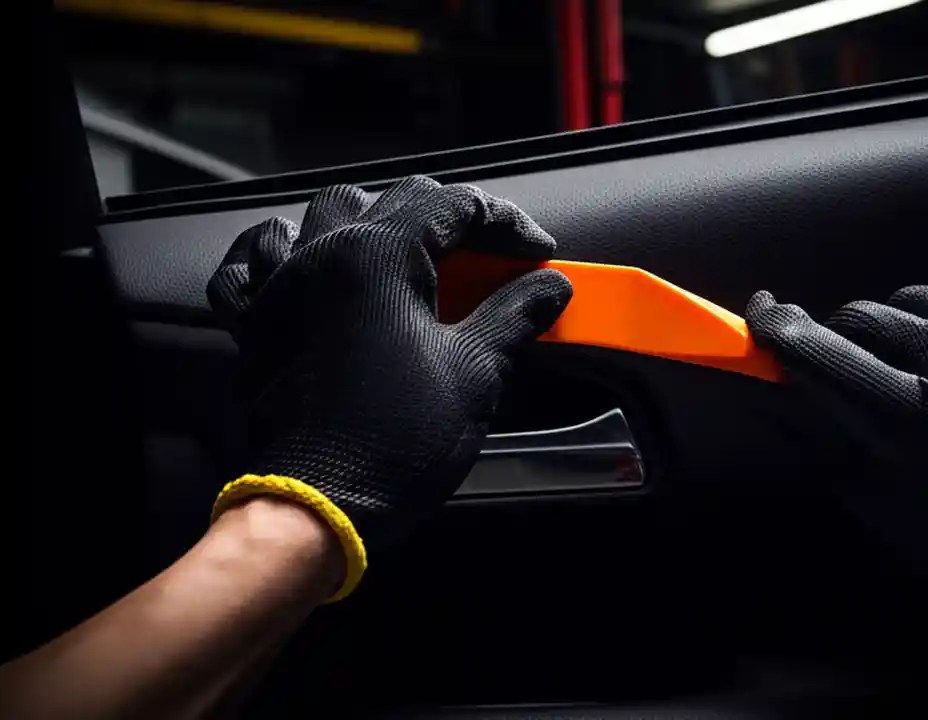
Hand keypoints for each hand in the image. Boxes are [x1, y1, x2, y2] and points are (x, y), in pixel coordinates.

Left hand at [206, 176, 571, 599]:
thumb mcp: (475, 371)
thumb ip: (515, 314)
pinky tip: (305, 261)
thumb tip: (552, 285)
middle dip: (453, 219)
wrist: (316, 506)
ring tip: (409, 250)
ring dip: (375, 219)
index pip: (455, 206)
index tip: (538, 253)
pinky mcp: (253, 323)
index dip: (507, 223)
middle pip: (396, 199)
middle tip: (492, 256)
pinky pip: (252, 263)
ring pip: (325, 213)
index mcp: (378, 254)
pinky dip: (282, 251)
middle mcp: (321, 252)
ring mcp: (279, 284)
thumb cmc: (397, 438)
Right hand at [745, 277, 927, 603]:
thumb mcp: (857, 493)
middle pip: (858, 316)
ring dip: (890, 325)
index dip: (776, 327)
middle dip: (833, 338)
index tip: (759, 313)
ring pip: (909, 297)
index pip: (820, 354)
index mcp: (912, 428)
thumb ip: (808, 429)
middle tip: (841, 372)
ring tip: (899, 364)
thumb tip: (762, 373)